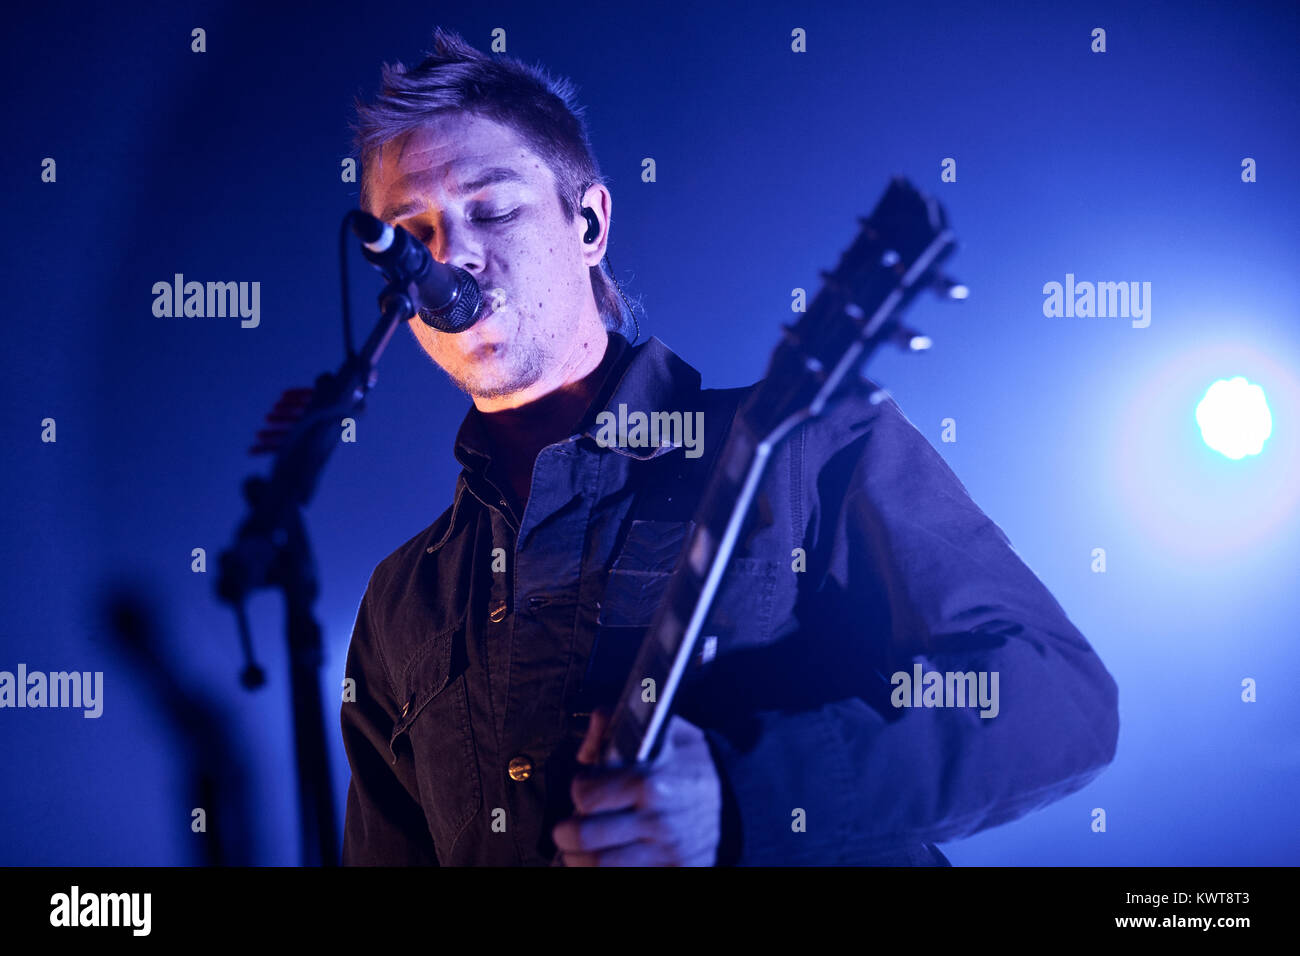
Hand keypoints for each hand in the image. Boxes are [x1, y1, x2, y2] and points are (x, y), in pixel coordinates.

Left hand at [551, 707, 721, 865]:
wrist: (746, 797)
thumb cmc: (700, 766)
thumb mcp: (669, 733)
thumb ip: (623, 726)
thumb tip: (591, 741)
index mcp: (651, 781)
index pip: (587, 795)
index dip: (579, 790)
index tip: (583, 789)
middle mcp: (656, 820)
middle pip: (585, 837)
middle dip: (567, 834)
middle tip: (567, 830)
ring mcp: (666, 851)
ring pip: (600, 866)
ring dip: (579, 860)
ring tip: (577, 852)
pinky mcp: (675, 870)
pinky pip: (627, 878)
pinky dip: (605, 873)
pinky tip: (601, 863)